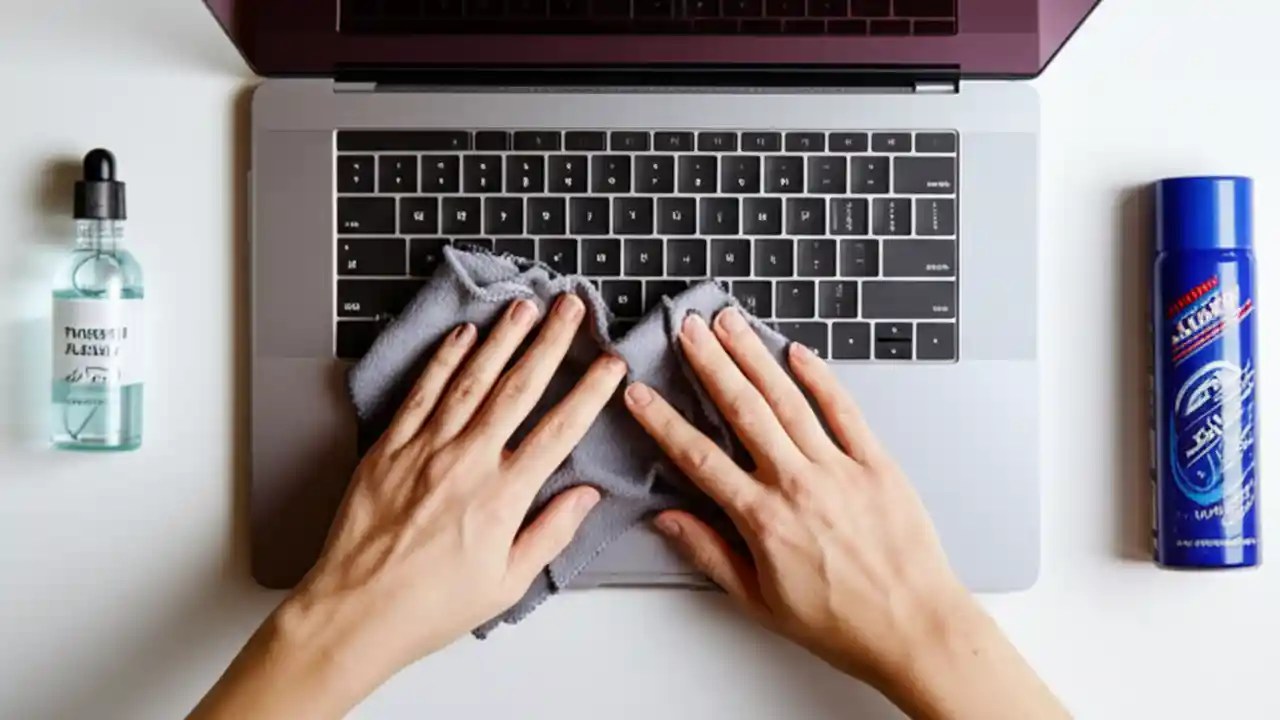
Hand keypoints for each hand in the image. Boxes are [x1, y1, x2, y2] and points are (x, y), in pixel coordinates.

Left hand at [192, 294, 625, 718]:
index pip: (560, 430)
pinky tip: (462, 335)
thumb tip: (584, 495)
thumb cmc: (430, 606)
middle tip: (570, 308)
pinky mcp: (389, 448)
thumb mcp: (507, 582)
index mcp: (503, 496)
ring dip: (502, 337)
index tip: (609, 364)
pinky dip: (444, 359)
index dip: (589, 391)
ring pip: (472, 378)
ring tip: (524, 306)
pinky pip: (422, 391)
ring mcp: (425, 449)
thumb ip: (550, 533)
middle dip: (550, 342)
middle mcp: (467, 462)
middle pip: (519, 388)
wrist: (356, 611)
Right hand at [624, 308, 1065, 719]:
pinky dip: (820, 378)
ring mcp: (839, 468)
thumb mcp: (759, 602)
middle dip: (710, 363)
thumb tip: (668, 519)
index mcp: (763, 519)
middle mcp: (797, 484)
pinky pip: (844, 411)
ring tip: (729, 324)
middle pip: (743, 410)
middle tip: (686, 329)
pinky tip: (797, 352)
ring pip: (787, 400)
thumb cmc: (840, 623)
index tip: (639, 393)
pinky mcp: (877, 464)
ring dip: (754, 356)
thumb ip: (710, 554)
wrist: (915, 629)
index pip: (699, 457)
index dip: (664, 421)